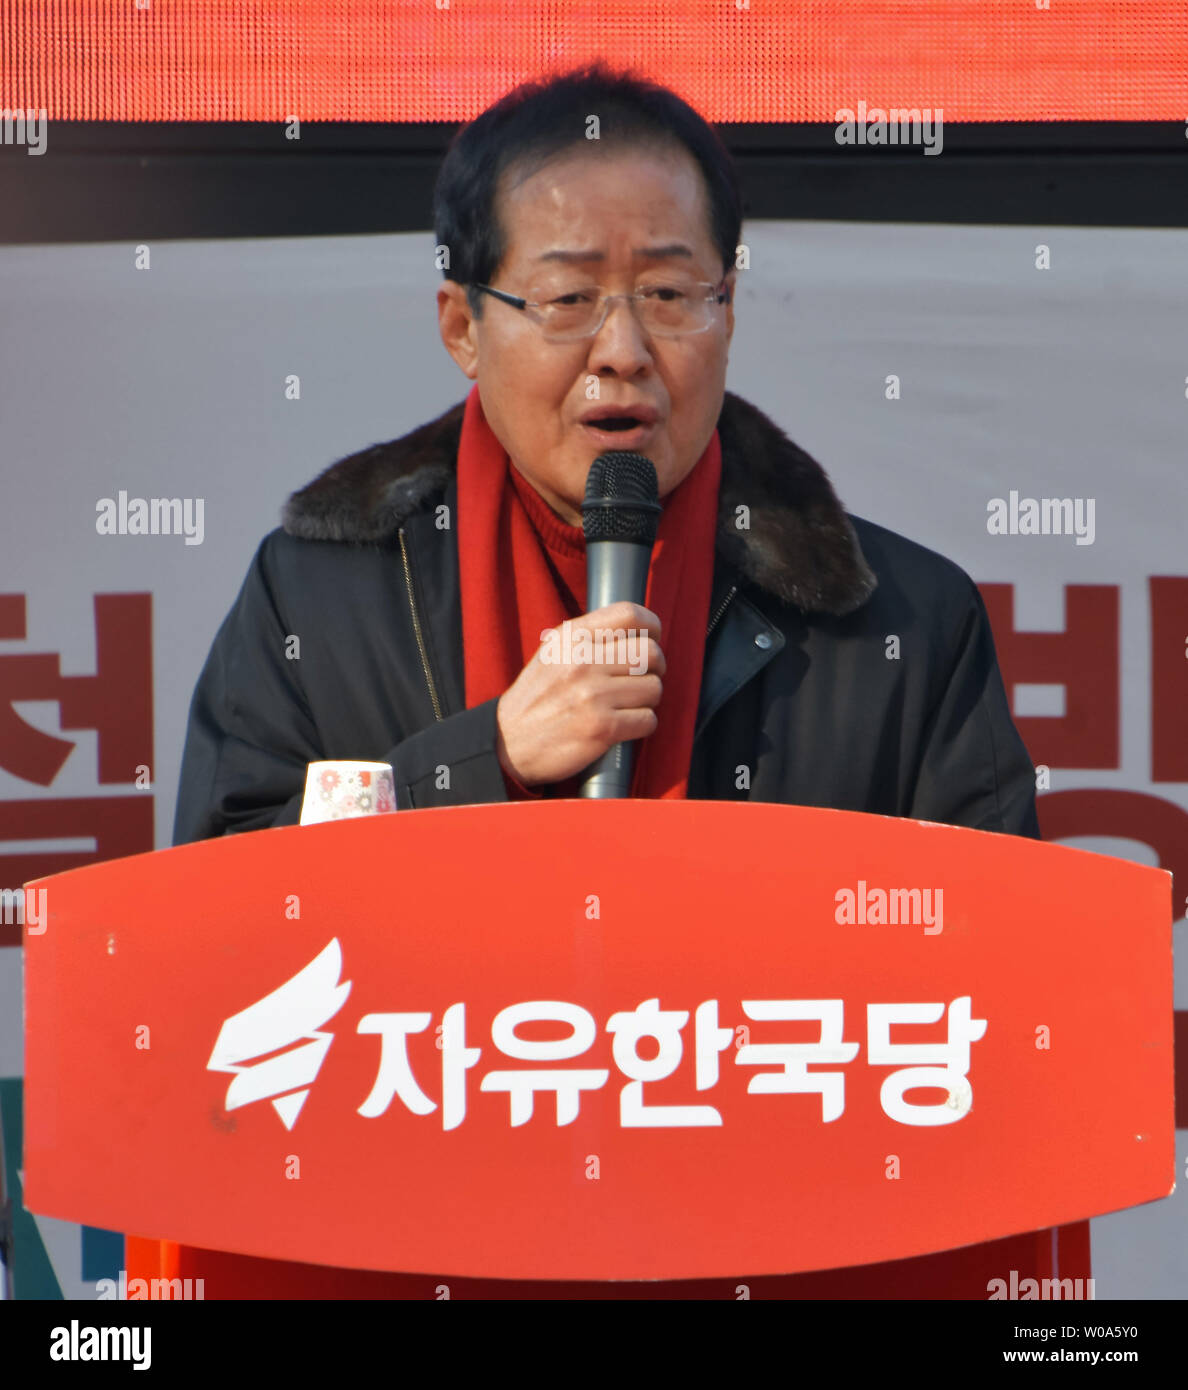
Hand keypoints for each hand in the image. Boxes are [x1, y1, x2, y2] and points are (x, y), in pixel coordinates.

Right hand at [495, 602, 665, 786]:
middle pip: (651, 652)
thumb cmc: (537, 698)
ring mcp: (592, 695)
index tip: (651, 641)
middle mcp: (582, 661)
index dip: (652, 627)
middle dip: (654, 669)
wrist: (507, 742)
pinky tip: (624, 726)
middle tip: (641, 681)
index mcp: (572, 637)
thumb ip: (589, 637)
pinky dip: (641, 725)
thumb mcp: (553, 653)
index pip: (630, 614)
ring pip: (654, 688)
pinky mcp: (602, 727)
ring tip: (628, 705)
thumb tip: (639, 631)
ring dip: (647, 700)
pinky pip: (648, 720)